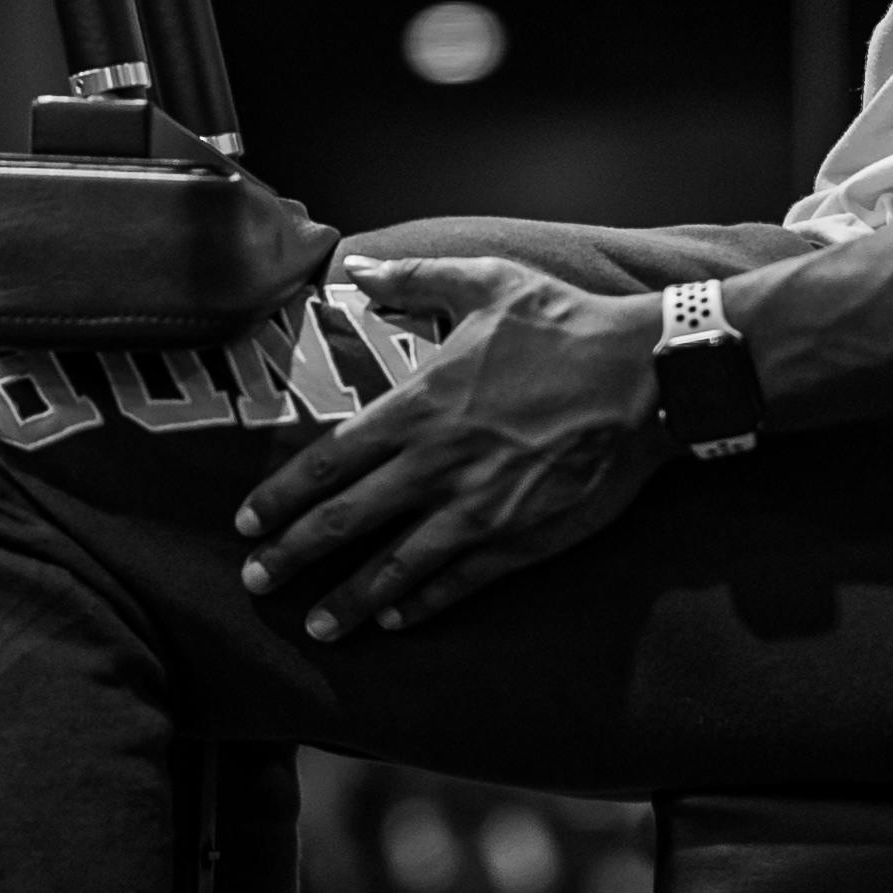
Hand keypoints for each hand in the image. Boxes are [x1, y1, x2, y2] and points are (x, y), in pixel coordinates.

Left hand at [233, 256, 667, 637]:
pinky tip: (396, 620)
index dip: (280, 497)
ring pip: (395, 567)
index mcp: (418, 408)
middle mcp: (436, 465)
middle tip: (255, 583)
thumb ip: (413, 278)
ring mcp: (477, 510)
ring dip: (349, 600)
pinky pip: (458, 583)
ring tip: (316, 626)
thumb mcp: (485, 283)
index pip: (326, 463)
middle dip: (292, 557)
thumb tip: (358, 266)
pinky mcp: (520, 540)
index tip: (246, 523)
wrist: (646, 378)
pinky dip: (422, 604)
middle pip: (344, 522)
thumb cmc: (565, 327)